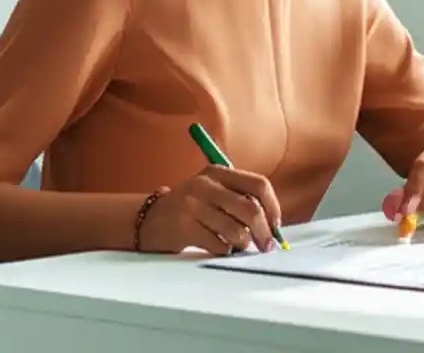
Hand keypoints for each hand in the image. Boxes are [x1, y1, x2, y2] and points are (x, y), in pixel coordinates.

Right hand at [136, 165, 281, 255]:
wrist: (147, 219)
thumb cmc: (189, 209)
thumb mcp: (212, 192)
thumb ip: (239, 200)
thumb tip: (273, 225)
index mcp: (218, 172)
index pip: (258, 185)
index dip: (273, 207)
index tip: (276, 225)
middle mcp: (206, 185)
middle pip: (250, 209)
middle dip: (264, 232)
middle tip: (266, 246)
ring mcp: (193, 205)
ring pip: (236, 230)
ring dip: (244, 244)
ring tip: (240, 246)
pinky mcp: (183, 227)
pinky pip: (218, 245)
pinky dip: (225, 251)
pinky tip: (219, 248)